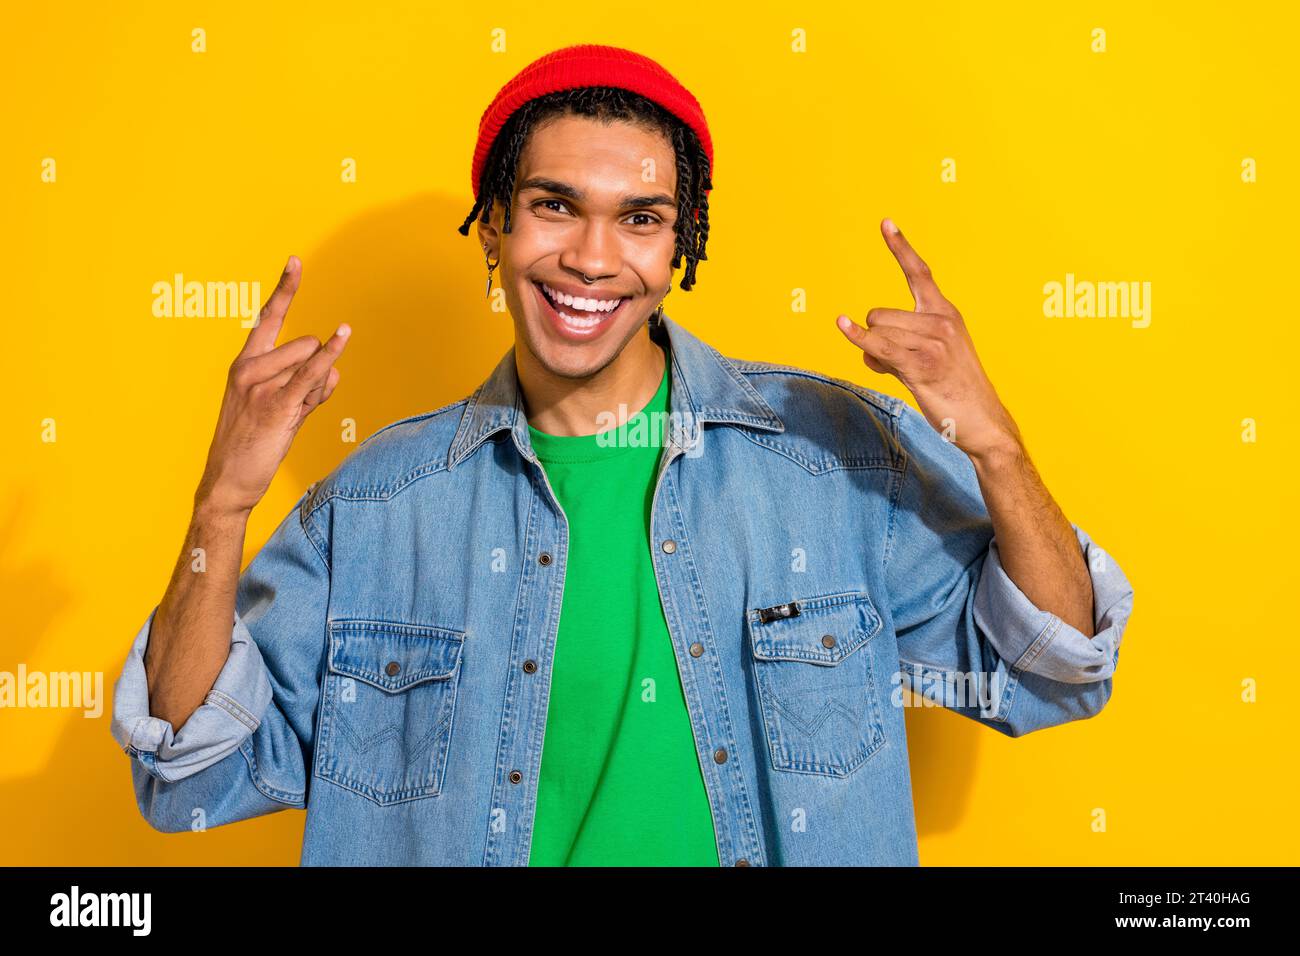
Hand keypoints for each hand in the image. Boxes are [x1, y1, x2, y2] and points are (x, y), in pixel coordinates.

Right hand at [194, 256, 349, 516]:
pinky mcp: (275, 405)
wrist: (229, 481)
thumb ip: (306, 389)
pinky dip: (328, 358)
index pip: (267, 317)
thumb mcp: (277, 410)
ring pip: (312, 364)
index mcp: (245, 364)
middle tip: (293, 406)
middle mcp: (248, 368)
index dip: (284, 289)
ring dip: (317, 389)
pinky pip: (309, 376)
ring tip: (292, 415)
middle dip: (314, 371)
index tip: (295, 260)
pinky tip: (342, 338)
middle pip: (306, 345)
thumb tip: (333, 374)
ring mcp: (259, 386)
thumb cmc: (252, 445)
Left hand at [835, 219, 1020, 460]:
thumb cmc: (954, 390)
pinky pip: (877, 345)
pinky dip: (857, 338)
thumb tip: (865, 347)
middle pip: (880, 314)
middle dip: (876, 338)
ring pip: (877, 332)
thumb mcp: (931, 357)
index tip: (885, 223)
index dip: (900, 248)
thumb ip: (900, 344)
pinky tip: (842, 325)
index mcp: (946, 313)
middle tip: (896, 364)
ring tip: (901, 374)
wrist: (982, 421)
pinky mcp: (920, 364)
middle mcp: (941, 321)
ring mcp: (932, 341)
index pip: (919, 273)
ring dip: (876, 355)